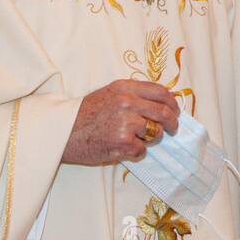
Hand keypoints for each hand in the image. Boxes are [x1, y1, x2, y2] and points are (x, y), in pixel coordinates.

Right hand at [61, 79, 179, 165]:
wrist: (65, 133)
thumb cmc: (86, 114)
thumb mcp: (110, 94)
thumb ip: (134, 95)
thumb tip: (163, 101)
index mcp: (125, 88)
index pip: (161, 92)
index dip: (172, 103)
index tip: (175, 110)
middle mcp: (128, 102)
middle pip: (164, 112)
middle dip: (172, 123)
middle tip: (173, 129)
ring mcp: (126, 122)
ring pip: (155, 132)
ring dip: (149, 138)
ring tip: (134, 138)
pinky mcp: (123, 143)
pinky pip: (142, 150)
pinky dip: (135, 152)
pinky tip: (122, 148)